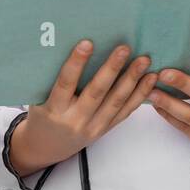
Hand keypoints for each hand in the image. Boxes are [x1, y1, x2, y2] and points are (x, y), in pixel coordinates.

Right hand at [10, 40, 156, 174]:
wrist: (47, 146)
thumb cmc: (43, 115)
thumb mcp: (39, 99)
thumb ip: (51, 78)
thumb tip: (64, 43)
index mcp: (54, 110)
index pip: (65, 83)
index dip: (76, 63)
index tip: (87, 43)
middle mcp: (75, 120)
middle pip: (96, 92)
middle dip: (112, 69)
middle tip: (124, 48)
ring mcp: (93, 126)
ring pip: (116, 102)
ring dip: (132, 79)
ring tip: (144, 61)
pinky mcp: (106, 129)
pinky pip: (126, 111)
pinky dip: (140, 94)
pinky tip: (150, 79)